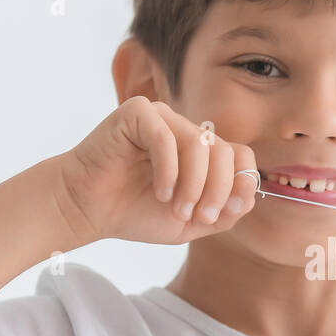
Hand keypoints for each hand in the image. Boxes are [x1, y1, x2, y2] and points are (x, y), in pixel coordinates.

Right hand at [55, 96, 258, 244]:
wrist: (87, 208)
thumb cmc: (134, 212)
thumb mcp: (189, 222)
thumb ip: (223, 212)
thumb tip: (248, 197)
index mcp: (202, 152)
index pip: (241, 156)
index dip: (240, 184)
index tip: (222, 214)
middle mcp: (186, 129)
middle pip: (225, 151)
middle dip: (217, 190)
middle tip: (199, 217)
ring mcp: (163, 117)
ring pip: (200, 144)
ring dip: (194, 184)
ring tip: (175, 207)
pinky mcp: (137, 112)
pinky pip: (166, 137)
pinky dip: (168, 170)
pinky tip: (159, 192)